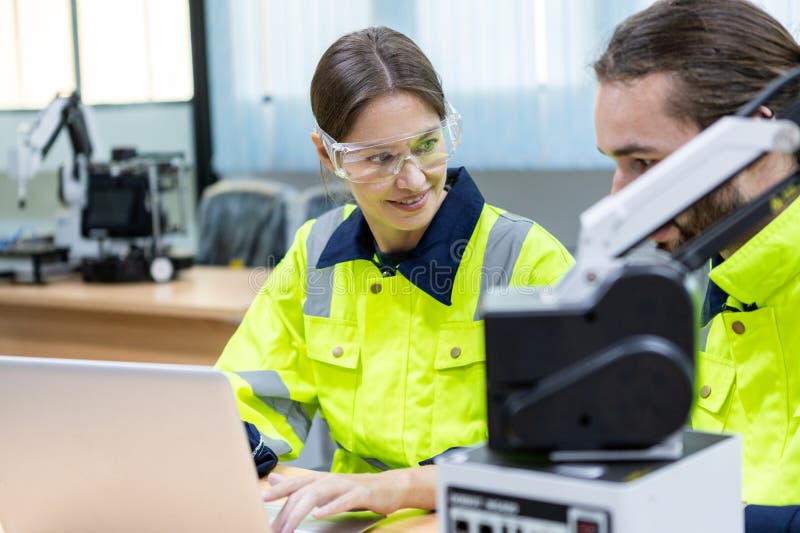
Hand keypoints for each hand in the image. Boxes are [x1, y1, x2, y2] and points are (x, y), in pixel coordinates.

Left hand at [263, 467, 434, 532]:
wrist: (390, 487)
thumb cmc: (356, 490)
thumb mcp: (326, 487)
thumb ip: (300, 486)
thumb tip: (274, 480)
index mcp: (321, 479)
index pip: (295, 484)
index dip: (278, 490)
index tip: (261, 500)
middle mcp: (330, 479)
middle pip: (303, 492)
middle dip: (286, 511)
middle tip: (275, 529)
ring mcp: (345, 485)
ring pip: (318, 495)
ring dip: (301, 512)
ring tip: (290, 527)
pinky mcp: (360, 493)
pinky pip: (343, 500)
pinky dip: (329, 507)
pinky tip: (318, 515)